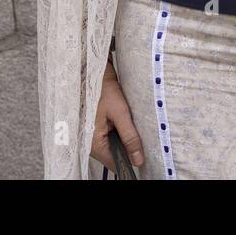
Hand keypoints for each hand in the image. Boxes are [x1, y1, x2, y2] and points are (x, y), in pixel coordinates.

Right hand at [91, 58, 144, 174]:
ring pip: (112, 146)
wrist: (92, 71)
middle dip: (128, 149)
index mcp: (93, 143)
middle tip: (142, 140)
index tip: (145, 158)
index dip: (131, 161)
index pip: (115, 164)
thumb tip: (138, 160)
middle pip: (113, 156)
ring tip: (134, 129)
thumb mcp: (120, 113)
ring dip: (124, 140)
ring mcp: (91, 136)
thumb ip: (130, 137)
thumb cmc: (103, 89)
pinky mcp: (94, 128)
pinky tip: (125, 123)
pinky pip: (108, 137)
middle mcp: (89, 143)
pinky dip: (118, 133)